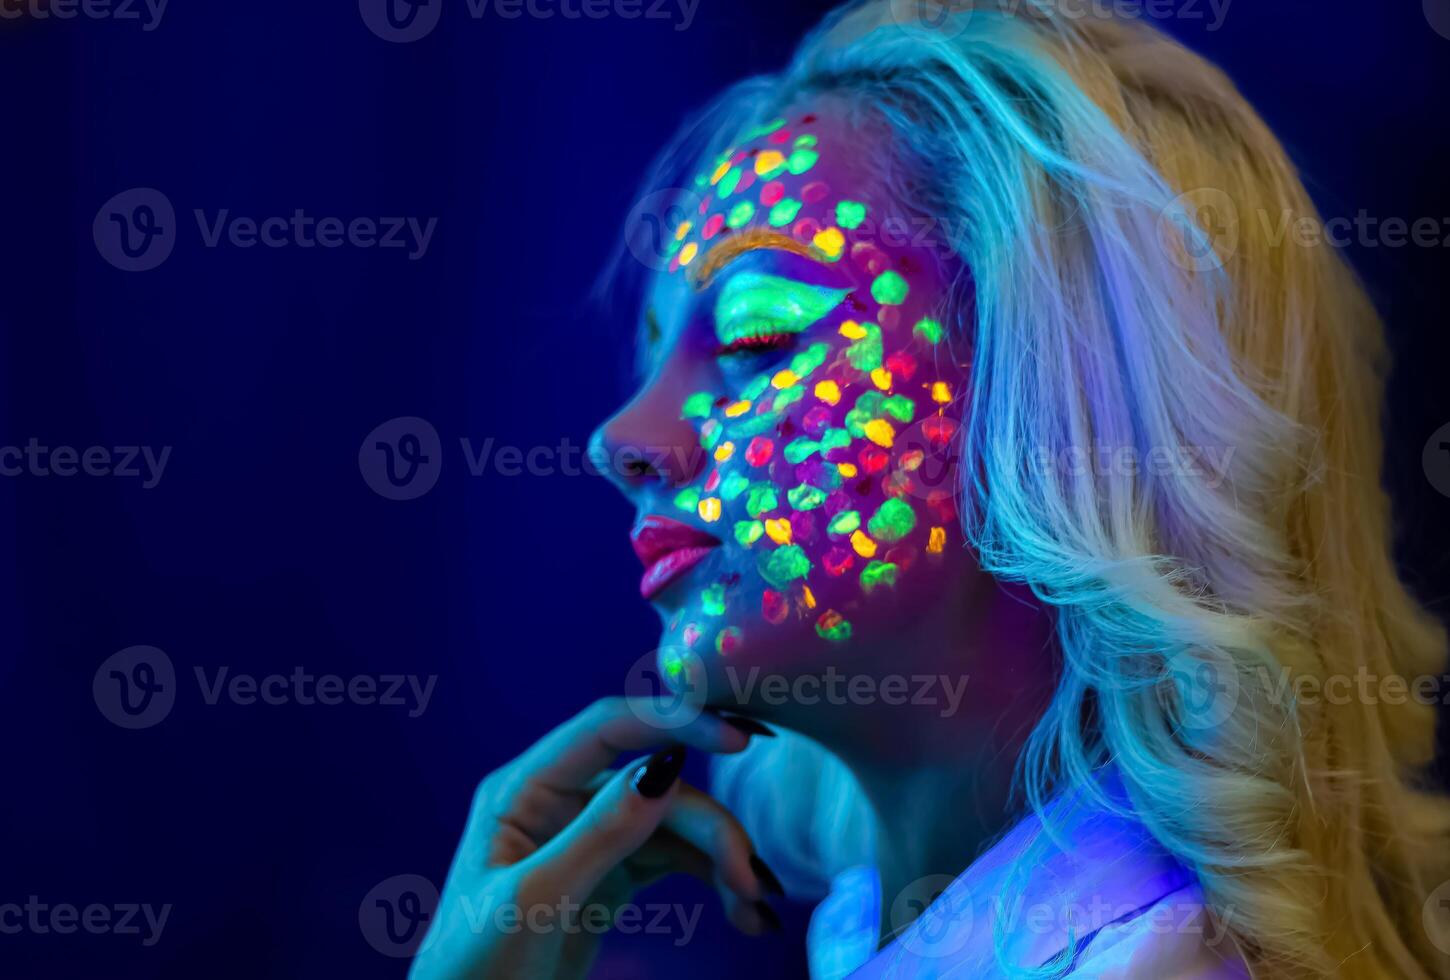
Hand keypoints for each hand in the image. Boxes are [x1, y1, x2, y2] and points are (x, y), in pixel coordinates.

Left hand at [409, 697, 785, 979]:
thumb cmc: (473, 968)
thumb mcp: (535, 900)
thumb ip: (598, 834)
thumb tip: (665, 767)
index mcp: (522, 789)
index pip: (608, 729)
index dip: (675, 723)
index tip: (737, 741)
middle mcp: (557, 802)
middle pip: (655, 785)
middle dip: (710, 826)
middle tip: (751, 879)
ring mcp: (586, 838)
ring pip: (672, 824)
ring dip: (719, 858)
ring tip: (755, 909)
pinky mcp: (610, 877)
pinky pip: (672, 860)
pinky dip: (711, 880)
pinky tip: (743, 912)